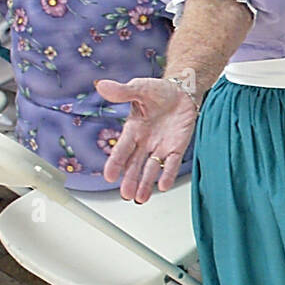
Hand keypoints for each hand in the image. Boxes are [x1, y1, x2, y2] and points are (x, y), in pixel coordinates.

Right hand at [96, 77, 196, 202]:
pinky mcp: (177, 147)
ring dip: (146, 183)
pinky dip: (168, 174)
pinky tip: (163, 186)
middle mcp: (145, 142)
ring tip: (140, 198)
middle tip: (126, 194)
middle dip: (130, 179)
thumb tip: (102, 86)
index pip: (122, 149)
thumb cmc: (159, 90)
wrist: (183, 91)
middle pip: (135, 164)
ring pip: (151, 168)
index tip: (109, 175)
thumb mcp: (139, 88)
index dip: (116, 162)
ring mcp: (161, 146)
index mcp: (133, 129)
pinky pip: (172, 163)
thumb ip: (123, 91)